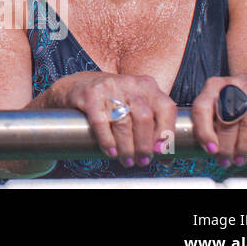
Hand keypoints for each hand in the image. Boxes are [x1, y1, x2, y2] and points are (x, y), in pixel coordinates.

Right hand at [52, 73, 176, 167]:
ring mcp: (110, 87)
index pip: (166, 108)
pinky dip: (107, 140)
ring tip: (126, 160)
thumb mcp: (136, 105)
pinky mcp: (91, 94)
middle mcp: (131, 84)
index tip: (161, 151)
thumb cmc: (114, 101)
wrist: (80, 86)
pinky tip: (110, 151)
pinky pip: (101, 122)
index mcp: (148, 86)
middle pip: (144, 118)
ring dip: (126, 147)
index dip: (167, 131)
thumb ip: (152, 125)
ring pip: (123, 122)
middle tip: (142, 161)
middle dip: (144, 145)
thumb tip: (165, 155)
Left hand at [191, 74, 246, 168]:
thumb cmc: (232, 98)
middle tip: (226, 160)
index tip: (211, 150)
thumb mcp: (216, 102)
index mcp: (212, 86)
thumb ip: (208, 121)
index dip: (204, 131)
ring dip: (243, 146)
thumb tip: (210, 149)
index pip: (202, 108)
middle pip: (227, 119)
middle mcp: (231, 85)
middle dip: (226, 145)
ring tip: (239, 159)